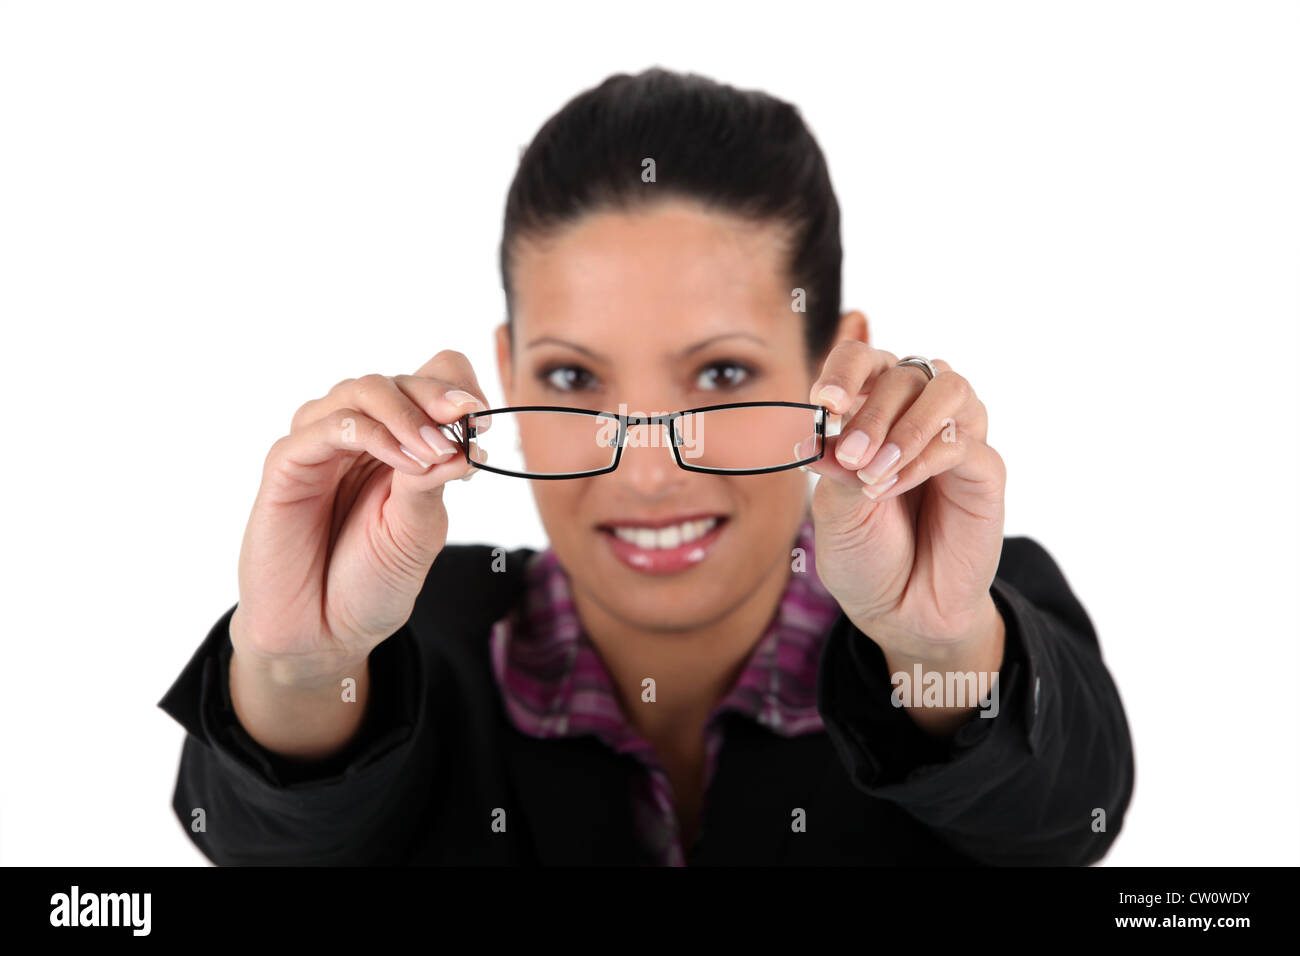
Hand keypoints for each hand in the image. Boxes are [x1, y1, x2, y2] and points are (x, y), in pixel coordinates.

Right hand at [230, 350, 489, 686]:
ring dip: (408, 414)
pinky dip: (373, 434)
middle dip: (438, 395)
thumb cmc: (373, 580)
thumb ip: (434, 481)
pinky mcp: (288, 463)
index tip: (484, 415)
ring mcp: (321, 444)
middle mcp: (360, 435)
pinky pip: (328, 426)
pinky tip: (405, 461)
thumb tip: (468, 442)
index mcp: (399, 442)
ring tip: (436, 452)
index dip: (456, 386)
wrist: (325, 633)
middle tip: (468, 420)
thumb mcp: (420, 530)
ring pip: (362, 390)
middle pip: (398, 380)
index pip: (428, 380)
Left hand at [804, 344, 1006, 712]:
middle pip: (906, 372)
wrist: (900, 610)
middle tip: (850, 456)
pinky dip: (924, 458)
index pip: (865, 360)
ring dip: (906, 425)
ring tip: (873, 470)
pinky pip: (964, 442)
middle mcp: (918, 415)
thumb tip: (821, 429)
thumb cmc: (865, 553)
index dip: (845, 369)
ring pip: (948, 388)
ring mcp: (955, 439)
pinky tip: (892, 486)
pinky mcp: (984, 472)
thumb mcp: (834, 511)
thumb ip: (836, 466)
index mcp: (874, 411)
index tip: (825, 400)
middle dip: (872, 411)